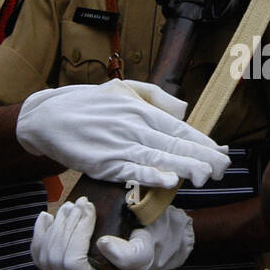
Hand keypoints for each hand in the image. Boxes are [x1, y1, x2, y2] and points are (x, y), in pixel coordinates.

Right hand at [15, 78, 228, 188]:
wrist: (46, 117)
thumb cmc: (87, 104)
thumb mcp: (123, 89)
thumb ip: (155, 97)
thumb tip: (183, 110)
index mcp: (141, 110)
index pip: (180, 128)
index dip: (203, 142)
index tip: (222, 152)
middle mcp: (134, 126)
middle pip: (175, 144)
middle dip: (202, 157)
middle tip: (224, 168)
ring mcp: (119, 145)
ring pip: (158, 158)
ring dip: (184, 168)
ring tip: (206, 176)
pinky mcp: (103, 163)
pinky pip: (132, 171)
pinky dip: (150, 176)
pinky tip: (169, 181)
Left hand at [30, 196, 194, 269]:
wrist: (136, 249)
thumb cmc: (140, 250)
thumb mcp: (143, 252)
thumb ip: (128, 254)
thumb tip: (102, 244)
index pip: (72, 263)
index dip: (76, 233)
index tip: (89, 207)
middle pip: (55, 257)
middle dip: (66, 225)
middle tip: (81, 202)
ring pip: (45, 254)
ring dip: (55, 226)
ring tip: (71, 205)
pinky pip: (38, 254)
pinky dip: (39, 234)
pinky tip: (46, 216)